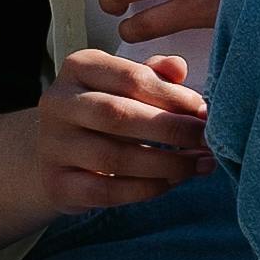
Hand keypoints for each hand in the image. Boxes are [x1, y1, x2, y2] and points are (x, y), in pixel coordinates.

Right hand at [21, 46, 210, 215]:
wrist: (54, 154)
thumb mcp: (123, 84)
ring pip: (114, 157)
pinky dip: (144, 189)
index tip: (202, 110)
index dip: (172, 96)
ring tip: (198, 164)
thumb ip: (151, 74)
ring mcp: (53, 145)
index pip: (130, 77)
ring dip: (165, 163)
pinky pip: (106, 191)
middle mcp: (58, 103)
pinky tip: (170, 183)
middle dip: (172, 130)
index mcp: (78, 68)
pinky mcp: (57, 184)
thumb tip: (178, 68)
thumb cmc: (100, 115)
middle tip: (206, 139)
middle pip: (118, 115)